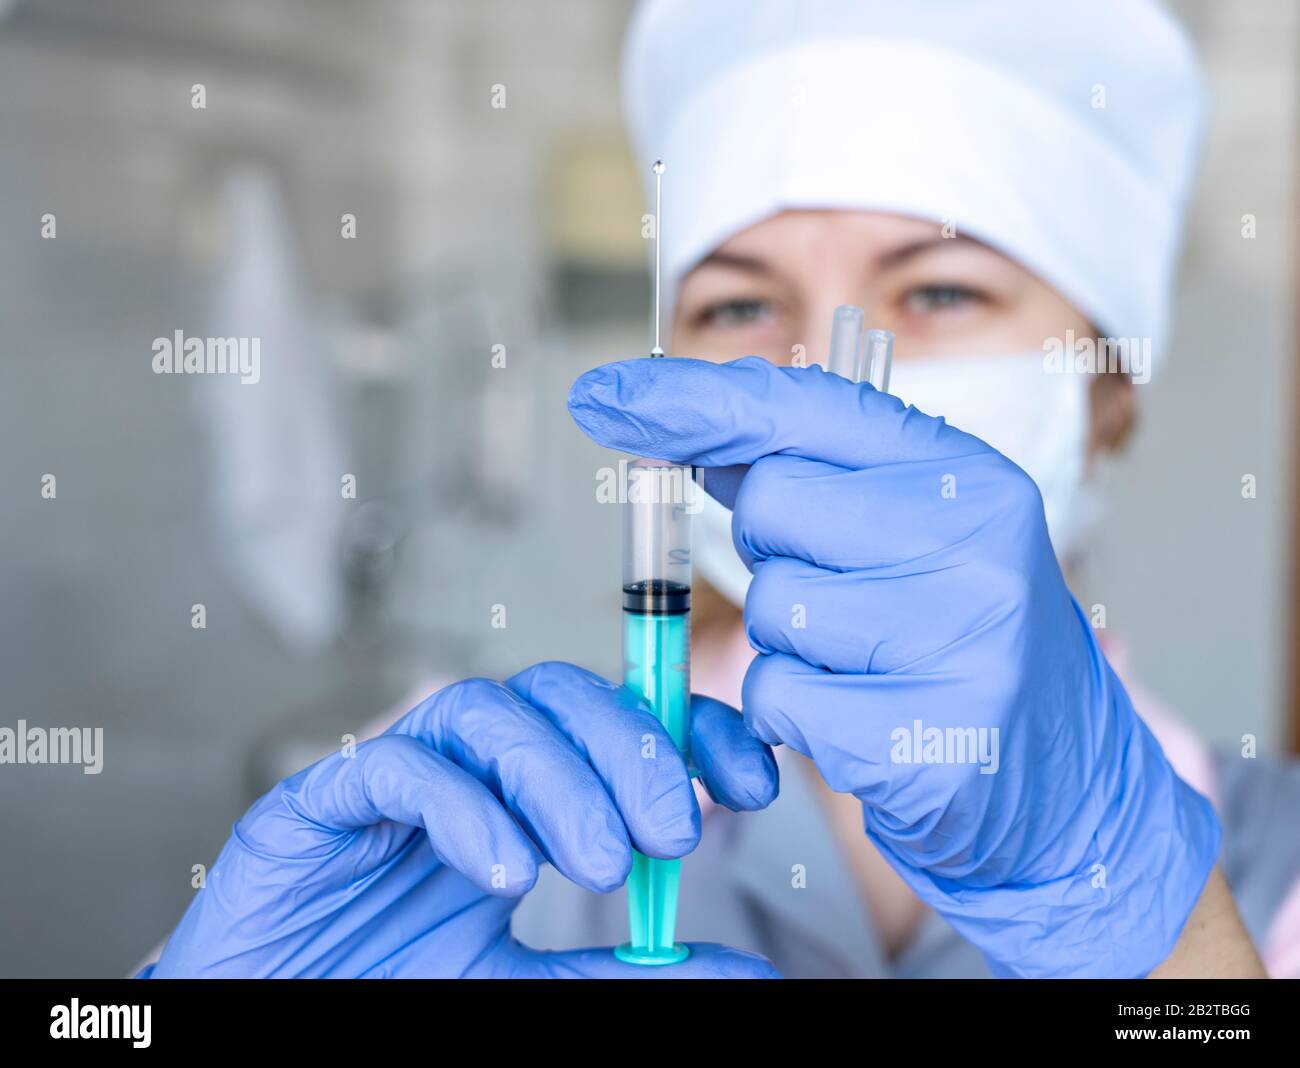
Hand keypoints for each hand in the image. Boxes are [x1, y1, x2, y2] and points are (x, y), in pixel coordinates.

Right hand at [146, 662, 778, 977]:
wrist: (273, 1021)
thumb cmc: (394, 993)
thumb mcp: (531, 985)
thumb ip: (626, 972)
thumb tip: (742, 969)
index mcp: (521, 797)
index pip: (615, 720)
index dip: (688, 731)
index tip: (750, 783)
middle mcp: (464, 769)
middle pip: (557, 694)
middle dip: (629, 749)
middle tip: (669, 835)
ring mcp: (392, 775)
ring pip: (482, 711)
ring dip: (554, 775)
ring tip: (597, 862)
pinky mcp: (316, 801)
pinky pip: (391, 766)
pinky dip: (459, 806)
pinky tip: (503, 868)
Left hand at [568, 355, 1219, 977]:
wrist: (1062, 786)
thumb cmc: (958, 645)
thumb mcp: (912, 536)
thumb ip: (813, 476)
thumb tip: (692, 429)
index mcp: (965, 475)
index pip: (801, 408)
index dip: (691, 399)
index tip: (601, 397)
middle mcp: (974, 539)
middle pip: (771, 505)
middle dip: (777, 553)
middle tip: (852, 595)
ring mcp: (961, 639)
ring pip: (772, 609)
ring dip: (790, 645)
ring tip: (872, 666)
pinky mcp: (928, 738)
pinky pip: (778, 701)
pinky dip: (797, 715)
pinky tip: (870, 722)